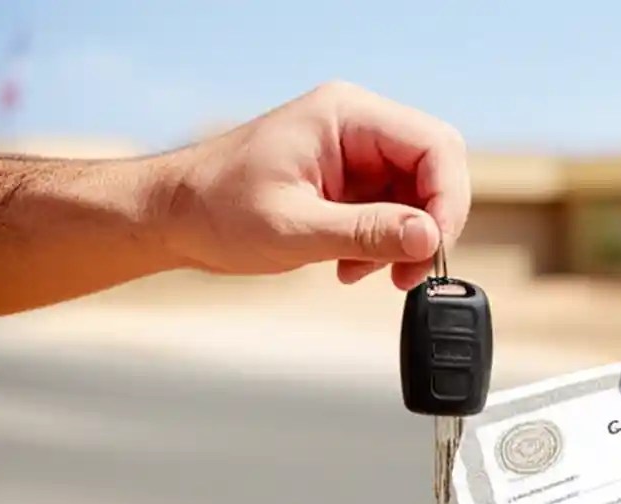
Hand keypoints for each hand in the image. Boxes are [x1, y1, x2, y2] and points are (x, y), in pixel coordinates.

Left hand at [156, 81, 470, 289]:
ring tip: (363, 270)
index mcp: (347, 115)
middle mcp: (357, 126)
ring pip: (417, 196)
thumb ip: (367, 232)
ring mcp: (355, 153)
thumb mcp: (294, 228)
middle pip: (434, 170)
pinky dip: (382, 245)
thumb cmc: (214, 208)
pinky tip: (350, 264)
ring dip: (403, 242)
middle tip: (410, 271)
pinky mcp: (349, 181)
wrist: (172, 217)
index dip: (447, 200)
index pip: (435, 146)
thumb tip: (429, 238)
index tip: (434, 248)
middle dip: (429, 226)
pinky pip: (392, 211)